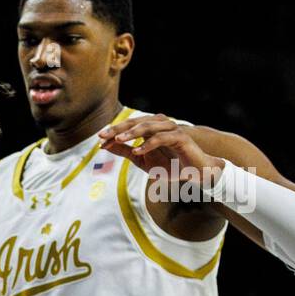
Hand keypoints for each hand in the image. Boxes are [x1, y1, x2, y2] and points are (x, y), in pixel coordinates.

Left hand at [98, 113, 223, 202]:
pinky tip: (137, 151)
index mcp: (151, 127)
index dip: (114, 132)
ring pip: (149, 127)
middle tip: (103, 136)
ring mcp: (172, 129)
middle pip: (136, 122)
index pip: (129, 126)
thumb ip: (125, 151)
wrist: (195, 173)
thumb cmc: (169, 165)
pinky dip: (149, 144)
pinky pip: (162, 138)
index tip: (100, 140)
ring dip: (132, 133)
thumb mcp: (141, 160)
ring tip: (117, 140)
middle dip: (118, 129)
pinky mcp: (181, 138)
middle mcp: (161, 124)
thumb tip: (105, 146)